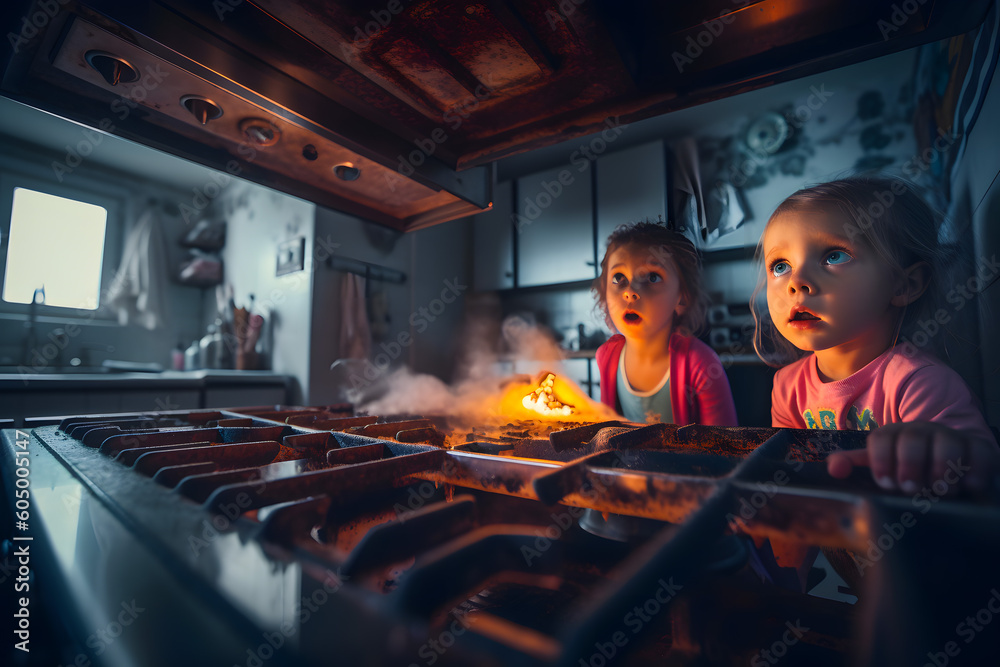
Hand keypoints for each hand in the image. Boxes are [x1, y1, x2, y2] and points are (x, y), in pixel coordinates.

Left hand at [826, 421, 998, 492]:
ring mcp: (950, 437)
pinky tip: (970, 486)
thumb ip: (856, 464)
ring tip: (940, 490)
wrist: (949, 465)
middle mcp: (921, 431)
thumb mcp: (882, 465)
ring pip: (947, 442)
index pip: (881, 438)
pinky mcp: (978, 448)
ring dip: (942, 467)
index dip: (880, 459)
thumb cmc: (907, 468)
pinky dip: (976, 469)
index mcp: (893, 435)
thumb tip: (833, 469)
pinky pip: (979, 452)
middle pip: (912, 437)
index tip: (884, 483)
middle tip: (910, 488)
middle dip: (909, 463)